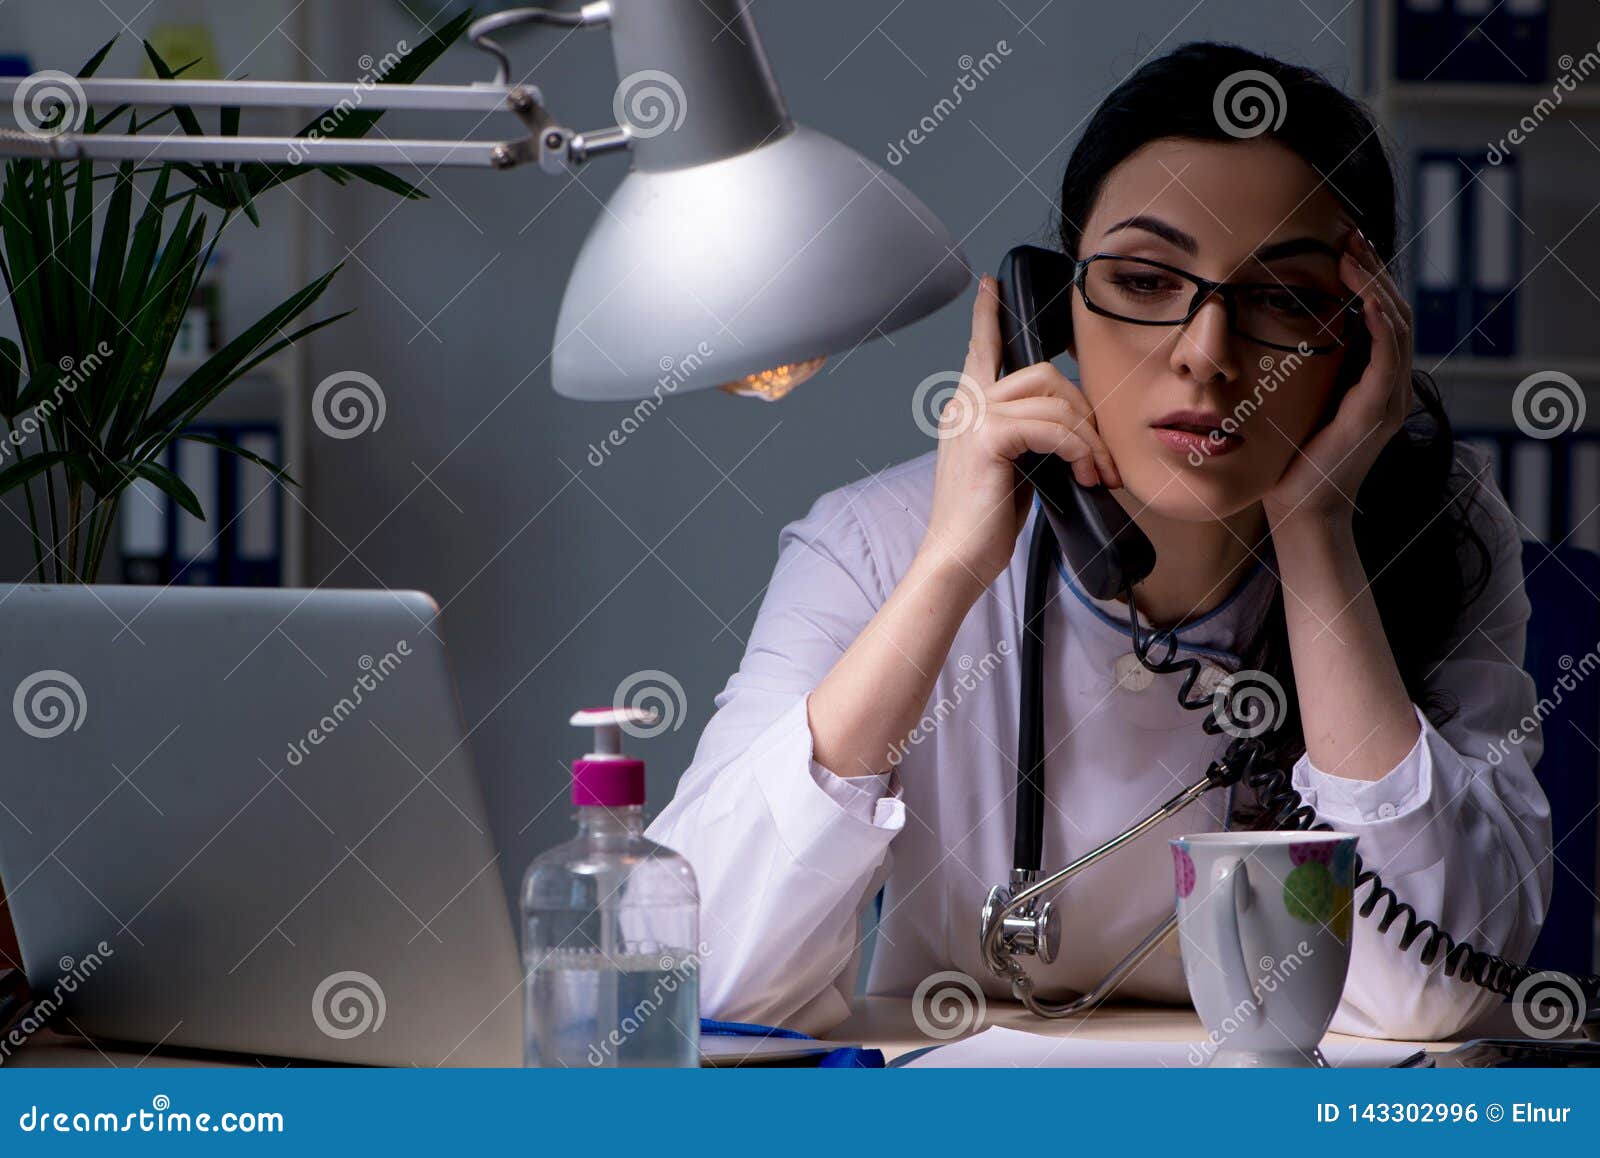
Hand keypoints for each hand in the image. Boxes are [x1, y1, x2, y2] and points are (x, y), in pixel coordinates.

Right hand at [915, 274, 1121, 592]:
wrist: (956, 562)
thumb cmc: (983, 525)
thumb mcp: (1010, 469)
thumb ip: (1027, 436)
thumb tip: (1073, 426)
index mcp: (966, 409)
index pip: (980, 349)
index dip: (988, 315)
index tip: (991, 285)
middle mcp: (964, 405)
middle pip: (1042, 373)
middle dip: (1084, 410)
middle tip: (1101, 456)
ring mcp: (973, 418)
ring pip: (1054, 399)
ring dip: (1089, 437)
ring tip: (1097, 474)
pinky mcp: (987, 438)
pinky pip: (1051, 426)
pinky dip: (1077, 449)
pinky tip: (1083, 475)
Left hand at [1262, 227, 1412, 529]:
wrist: (1301, 513)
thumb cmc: (1289, 462)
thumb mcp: (1296, 402)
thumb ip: (1302, 369)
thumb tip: (1275, 328)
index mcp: (1372, 381)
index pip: (1380, 315)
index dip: (1366, 278)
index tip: (1343, 244)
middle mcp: (1388, 386)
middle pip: (1393, 311)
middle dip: (1374, 271)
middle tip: (1352, 234)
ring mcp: (1387, 400)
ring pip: (1395, 326)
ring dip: (1375, 286)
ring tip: (1353, 254)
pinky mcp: (1375, 414)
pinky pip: (1387, 358)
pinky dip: (1379, 324)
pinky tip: (1363, 298)